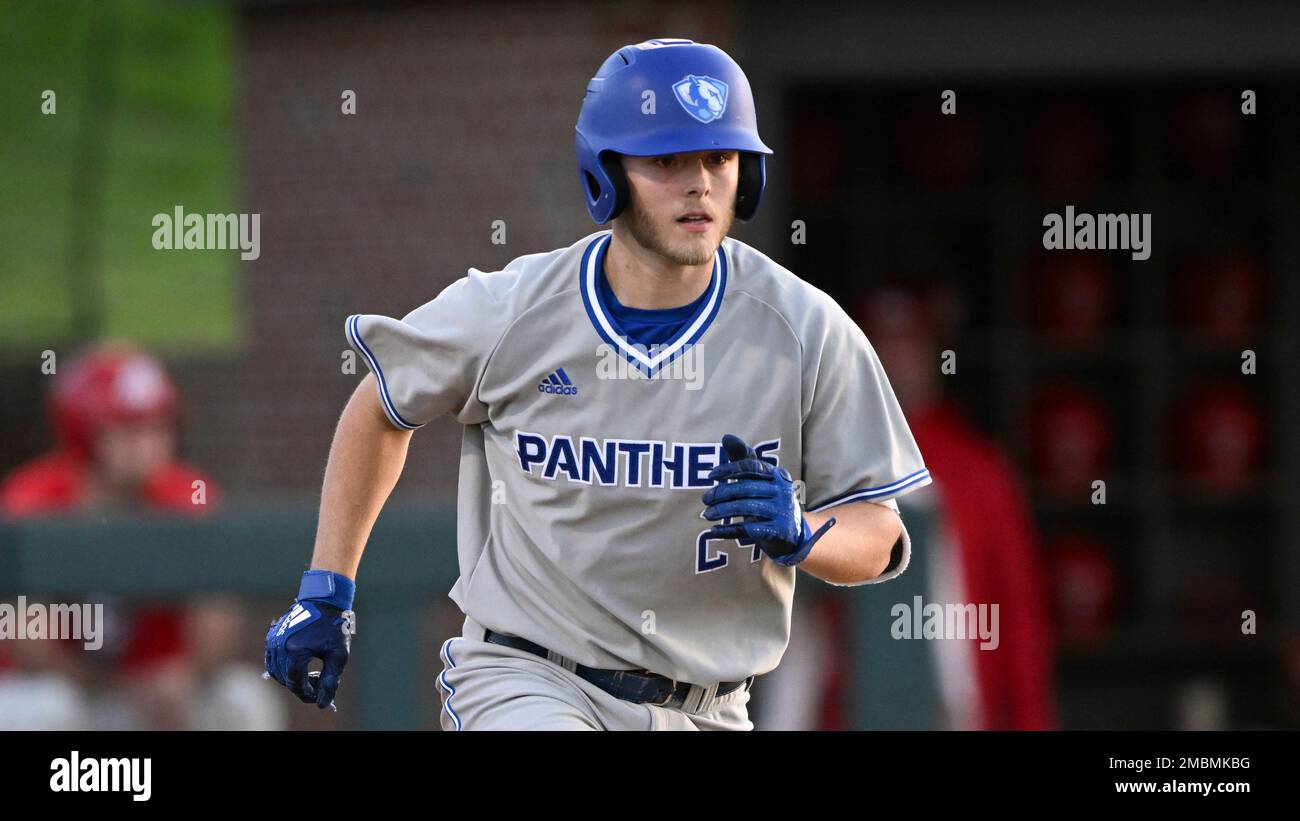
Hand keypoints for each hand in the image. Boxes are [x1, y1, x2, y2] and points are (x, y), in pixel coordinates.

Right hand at [264, 570, 355, 709]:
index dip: (307, 693)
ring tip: (310, 675)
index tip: (319, 695)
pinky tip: (299, 668)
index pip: (295, 683)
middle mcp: (280, 646)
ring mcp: (273, 641)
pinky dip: (283, 669)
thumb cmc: (334, 627)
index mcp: (296, 650)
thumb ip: (330, 680)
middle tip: (318, 686)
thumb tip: (321, 703)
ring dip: (292, 679)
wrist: (324, 601)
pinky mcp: (271, 637)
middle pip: (285, 679)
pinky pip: (272, 661)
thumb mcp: (338, 655)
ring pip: (276, 672)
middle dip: (301, 687)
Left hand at [701, 434, 835, 565]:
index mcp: (778, 475)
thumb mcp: (758, 479)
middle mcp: (783, 491)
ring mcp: (783, 511)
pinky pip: (749, 529)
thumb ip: (743, 459)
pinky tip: (714, 531)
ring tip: (707, 514)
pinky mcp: (779, 531)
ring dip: (723, 511)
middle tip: (705, 498)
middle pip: (746, 488)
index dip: (729, 469)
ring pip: (747, 508)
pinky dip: (729, 530)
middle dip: (722, 493)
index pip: (751, 466)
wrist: (792, 533)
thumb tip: (727, 436)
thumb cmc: (769, 501)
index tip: (711, 475)